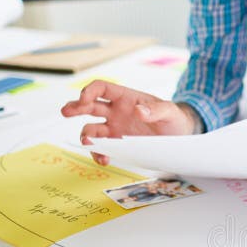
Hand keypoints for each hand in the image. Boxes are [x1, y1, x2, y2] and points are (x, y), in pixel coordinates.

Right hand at [60, 80, 197, 165]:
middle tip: (66, 112)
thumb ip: (156, 110)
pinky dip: (98, 153)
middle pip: (89, 106)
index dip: (90, 91)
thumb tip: (139, 111)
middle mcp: (116, 112)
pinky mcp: (118, 144)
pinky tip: (103, 158)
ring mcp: (115, 128)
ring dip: (85, 135)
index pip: (102, 88)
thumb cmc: (174, 118)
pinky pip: (101, 148)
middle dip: (75, 107)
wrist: (180, 136)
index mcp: (126, 98)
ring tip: (88, 142)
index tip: (83, 99)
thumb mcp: (170, 112)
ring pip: (91, 128)